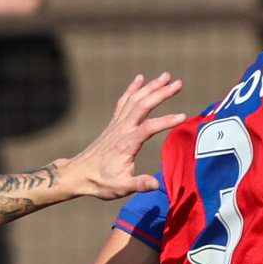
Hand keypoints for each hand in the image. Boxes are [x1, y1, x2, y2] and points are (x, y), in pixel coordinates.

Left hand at [59, 72, 186, 201]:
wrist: (78, 174)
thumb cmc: (101, 182)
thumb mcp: (121, 188)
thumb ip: (140, 184)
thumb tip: (157, 184)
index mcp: (127, 144)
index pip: (149, 128)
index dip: (166, 121)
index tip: (183, 117)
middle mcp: (122, 129)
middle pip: (143, 105)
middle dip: (161, 92)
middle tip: (179, 83)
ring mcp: (117, 124)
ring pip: (134, 99)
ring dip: (151, 86)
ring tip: (166, 76)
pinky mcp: (114, 124)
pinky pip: (124, 101)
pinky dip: (133, 88)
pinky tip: (141, 78)